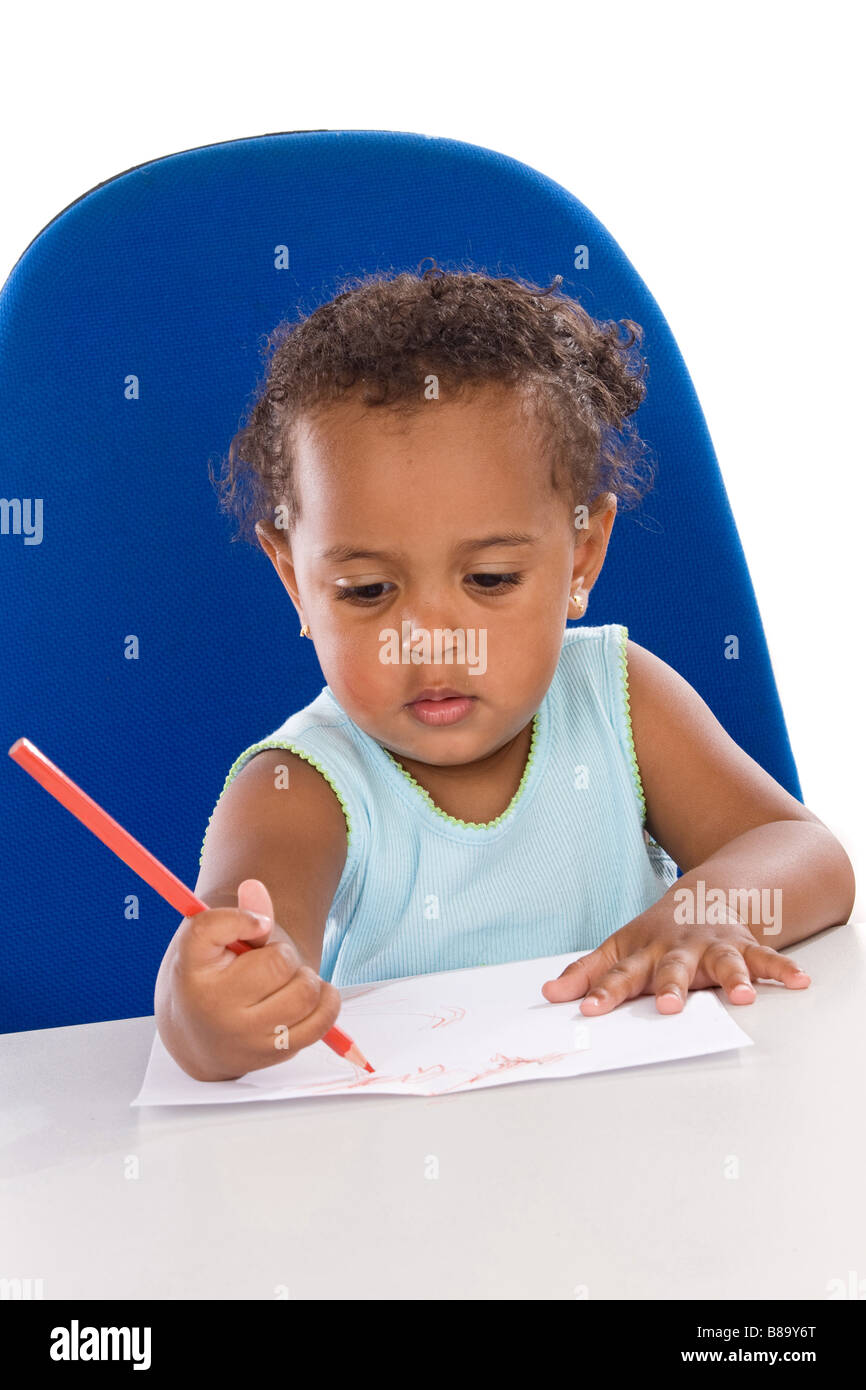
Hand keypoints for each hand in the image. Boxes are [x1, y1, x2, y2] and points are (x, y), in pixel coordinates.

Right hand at [155, 878, 340, 1079]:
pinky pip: (321, 1022)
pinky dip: (326, 1001)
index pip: (214, 927)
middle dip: (284, 955)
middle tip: (272, 963)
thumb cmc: (213, 976)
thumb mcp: (214, 941)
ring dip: (306, 979)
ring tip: (288, 981)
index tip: (257, 925)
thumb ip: (240, 912)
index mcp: (191, 970)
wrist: (198, 1035)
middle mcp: (213, 1007)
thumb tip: (254, 887)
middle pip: (280, 963)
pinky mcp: (271, 1055)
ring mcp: (244, 1036)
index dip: (245, 918)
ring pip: (305, 993)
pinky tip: (310, 995)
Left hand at [541, 915, 811, 1013]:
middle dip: (669, 986)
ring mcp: (713, 946)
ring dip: (734, 977)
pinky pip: (766, 958)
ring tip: (744, 996)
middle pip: (672, 969)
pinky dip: (783, 969)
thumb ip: (586, 974)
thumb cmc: (656, 935)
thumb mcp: (618, 948)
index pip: (618, 975)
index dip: (602, 991)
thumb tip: (548, 995)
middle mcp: (679, 948)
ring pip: (724, 962)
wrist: (702, 896)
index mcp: (643, 953)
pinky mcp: (743, 945)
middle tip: (665, 1006)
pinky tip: (799, 981)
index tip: (587, 1009)